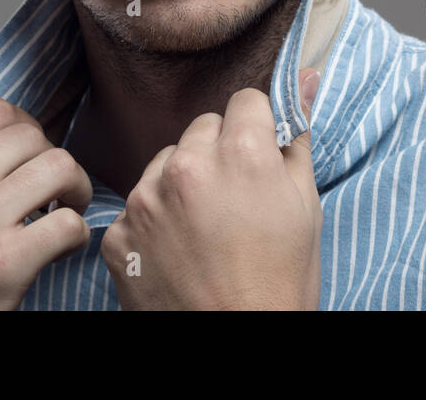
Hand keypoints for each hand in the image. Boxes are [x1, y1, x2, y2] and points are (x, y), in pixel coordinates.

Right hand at [0, 96, 93, 309]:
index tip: (28, 159)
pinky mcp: (2, 264)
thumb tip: (12, 123)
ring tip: (61, 211)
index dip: (27, 130)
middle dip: (52, 161)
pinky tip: (58, 248)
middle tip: (50, 192)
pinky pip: (70, 224)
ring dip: (75, 190)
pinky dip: (76, 235)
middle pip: (33, 136)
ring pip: (60, 168)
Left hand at [101, 69, 322, 309]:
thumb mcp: (306, 205)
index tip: (261, 156)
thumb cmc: (281, 281)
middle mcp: (187, 165)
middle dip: (219, 152)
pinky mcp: (119, 234)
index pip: (245, 102)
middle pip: (203, 128)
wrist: (239, 346)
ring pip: (166, 162)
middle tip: (236, 198)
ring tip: (205, 227)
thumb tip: (304, 78)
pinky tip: (178, 250)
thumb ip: (297, 137)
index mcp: (241, 152)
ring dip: (182, 182)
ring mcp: (146, 200)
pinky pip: (139, 205)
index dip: (258, 129)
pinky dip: (155, 222)